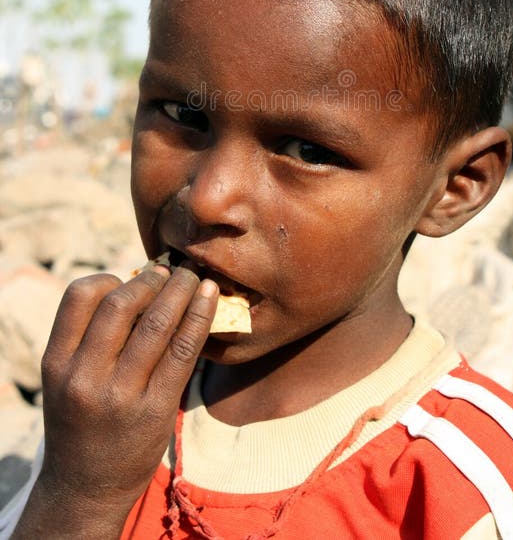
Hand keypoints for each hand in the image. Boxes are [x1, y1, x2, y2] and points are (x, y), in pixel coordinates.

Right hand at [13, 266, 217, 538]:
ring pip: (157, 323)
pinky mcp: (156, 410)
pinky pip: (184, 350)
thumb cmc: (83, 419)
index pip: (80, 296)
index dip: (110, 277)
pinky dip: (200, 316)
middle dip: (153, 279)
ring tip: (193, 278)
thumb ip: (91, 336)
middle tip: (172, 271)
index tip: (132, 276)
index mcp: (57, 363)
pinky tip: (209, 296)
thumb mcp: (68, 378)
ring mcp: (121, 396)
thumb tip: (143, 281)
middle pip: (122, 304)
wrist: (87, 486)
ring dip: (180, 290)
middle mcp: (84, 378)